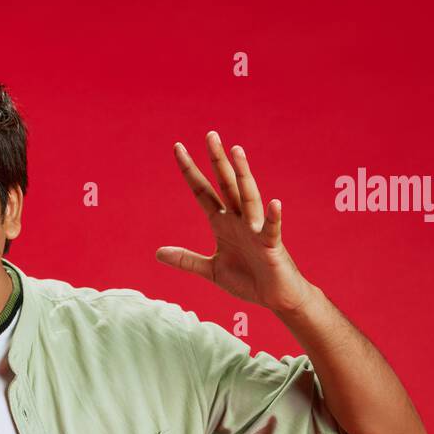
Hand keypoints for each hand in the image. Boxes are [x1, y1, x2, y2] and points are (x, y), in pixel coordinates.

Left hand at [157, 131, 315, 313]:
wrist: (275, 297)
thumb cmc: (248, 280)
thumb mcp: (211, 270)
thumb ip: (186, 260)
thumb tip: (158, 253)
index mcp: (222, 223)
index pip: (202, 192)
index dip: (190, 171)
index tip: (177, 148)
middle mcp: (239, 220)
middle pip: (226, 185)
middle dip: (217, 161)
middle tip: (210, 135)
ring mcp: (256, 230)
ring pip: (248, 197)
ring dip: (243, 175)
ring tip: (237, 151)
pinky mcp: (271, 246)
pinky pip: (271, 229)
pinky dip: (272, 217)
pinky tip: (274, 203)